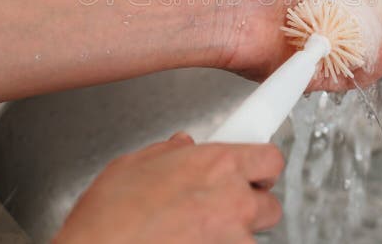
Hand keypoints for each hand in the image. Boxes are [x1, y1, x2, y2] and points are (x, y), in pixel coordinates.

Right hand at [54, 133, 284, 243]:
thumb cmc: (110, 215)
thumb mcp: (135, 164)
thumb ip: (169, 152)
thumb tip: (180, 147)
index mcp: (218, 165)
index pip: (270, 158)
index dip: (261, 164)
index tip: (254, 167)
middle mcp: (234, 201)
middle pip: (270, 203)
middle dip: (251, 203)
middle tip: (222, 203)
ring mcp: (232, 239)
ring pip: (252, 236)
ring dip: (233, 234)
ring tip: (198, 231)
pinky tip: (190, 242)